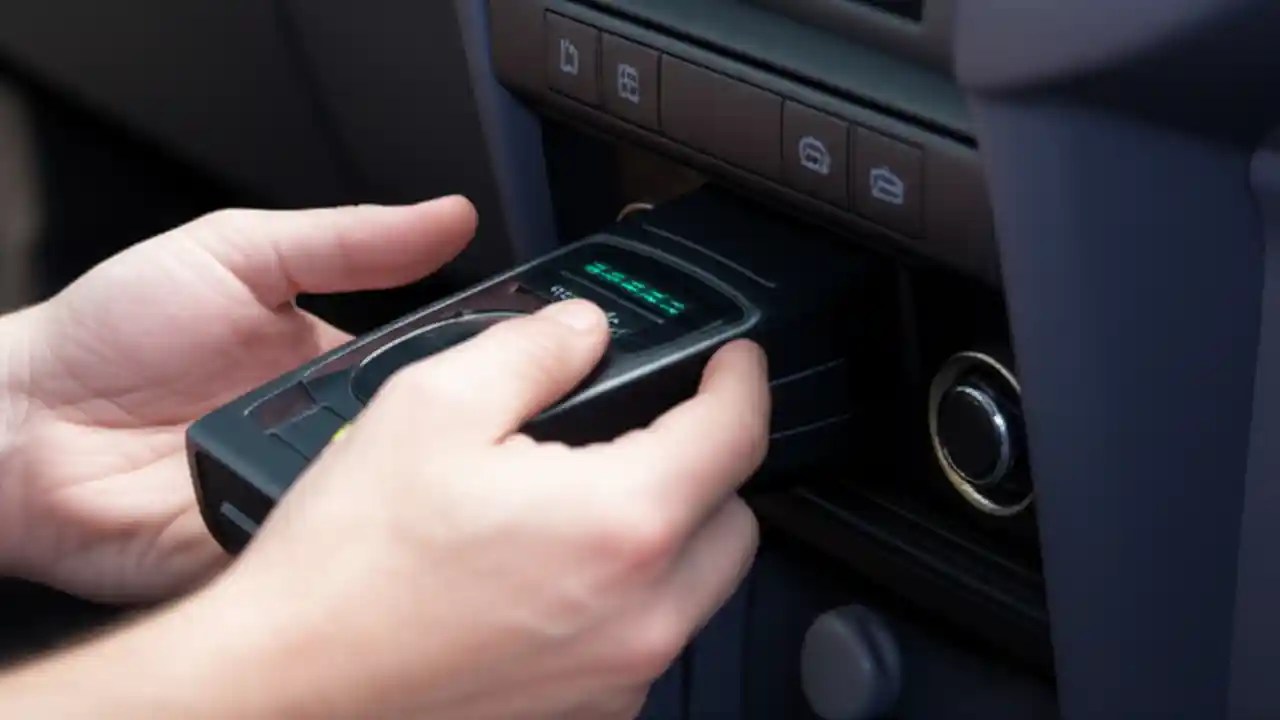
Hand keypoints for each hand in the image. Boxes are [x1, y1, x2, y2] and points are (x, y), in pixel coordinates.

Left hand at [0, 197, 477, 601]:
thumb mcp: (237, 253)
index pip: (430, 369)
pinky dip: (331, 533)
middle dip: (440, 427)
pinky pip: (319, 546)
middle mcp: (323, 435)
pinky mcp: (261, 547)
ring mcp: (295, 493)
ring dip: (387, 480)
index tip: (516, 349)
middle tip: (454, 407)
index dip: (473, 360)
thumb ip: (346, 241)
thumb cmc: (110, 334)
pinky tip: (335, 509)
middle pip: (415, 438)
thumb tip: (447, 218)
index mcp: (333, 367)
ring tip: (391, 456)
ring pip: (378, 498)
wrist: (16, 423)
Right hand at [195, 301, 768, 718]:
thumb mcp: (432, 408)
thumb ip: (532, 351)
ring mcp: (619, 675)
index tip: (733, 362)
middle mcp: (642, 613)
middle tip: (650, 433)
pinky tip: (554, 571)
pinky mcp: (589, 713)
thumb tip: (583, 331)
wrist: (287, 685)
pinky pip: (647, 638)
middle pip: (733, 519)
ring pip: (697, 586)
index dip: (741, 380)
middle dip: (707, 465)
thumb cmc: (348, 565)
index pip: (736, 435)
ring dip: (669, 533)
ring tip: (584, 502)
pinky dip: (627, 595)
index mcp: (622, 523)